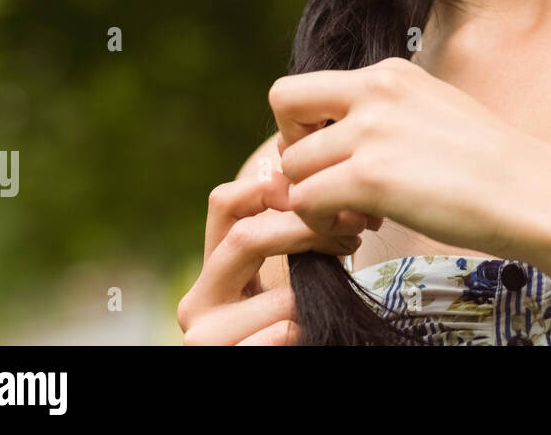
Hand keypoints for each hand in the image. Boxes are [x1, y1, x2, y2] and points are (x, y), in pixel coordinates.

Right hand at [175, 169, 376, 344]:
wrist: (296, 363)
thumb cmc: (303, 321)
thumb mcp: (300, 274)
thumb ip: (300, 238)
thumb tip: (335, 192)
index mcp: (213, 268)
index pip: (223, 202)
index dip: (268, 186)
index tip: (315, 190)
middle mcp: (198, 299)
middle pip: (245, 237)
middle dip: (305, 230)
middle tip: (353, 230)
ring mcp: (204, 335)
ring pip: (277, 297)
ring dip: (317, 292)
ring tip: (341, 290)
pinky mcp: (222, 359)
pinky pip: (279, 334)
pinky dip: (303, 330)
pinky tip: (311, 329)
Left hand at [271, 57, 550, 262]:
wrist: (533, 192)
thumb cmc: (492, 165)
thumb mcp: (435, 113)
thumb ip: (386, 117)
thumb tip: (339, 142)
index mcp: (391, 73)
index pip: (306, 87)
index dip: (305, 126)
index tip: (336, 158)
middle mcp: (375, 91)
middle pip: (284, 107)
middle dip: (294, 151)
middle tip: (329, 184)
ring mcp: (370, 132)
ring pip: (292, 164)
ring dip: (311, 198)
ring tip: (356, 217)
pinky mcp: (369, 177)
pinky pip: (305, 201)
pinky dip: (320, 224)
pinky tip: (360, 231)